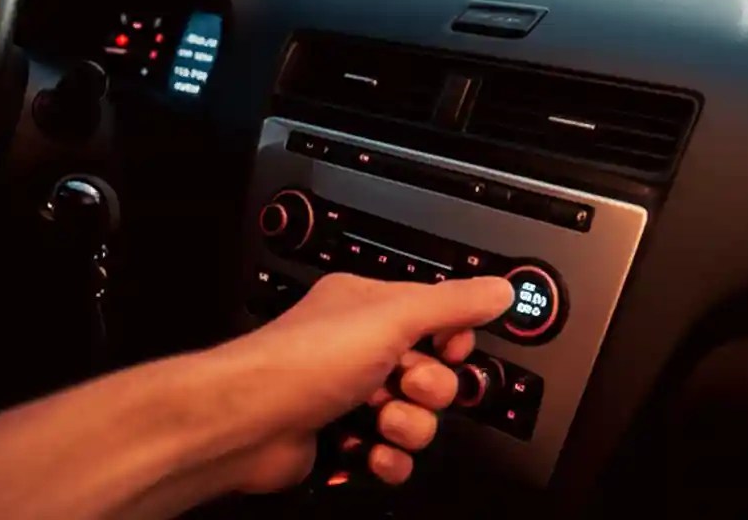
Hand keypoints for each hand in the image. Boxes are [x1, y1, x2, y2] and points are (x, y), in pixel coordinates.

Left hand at [213, 273, 512, 491]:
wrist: (248, 423)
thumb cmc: (305, 360)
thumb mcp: (393, 316)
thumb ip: (453, 303)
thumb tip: (499, 289)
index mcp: (369, 307)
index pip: (436, 317)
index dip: (453, 338)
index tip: (451, 348)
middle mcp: (359, 348)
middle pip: (433, 374)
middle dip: (429, 388)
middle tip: (404, 384)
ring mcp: (349, 397)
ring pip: (416, 419)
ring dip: (409, 427)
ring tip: (380, 422)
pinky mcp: (342, 440)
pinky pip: (391, 455)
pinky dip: (388, 460)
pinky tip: (371, 453)